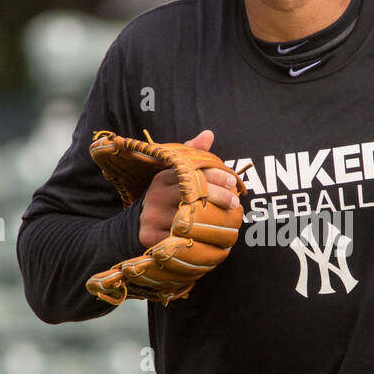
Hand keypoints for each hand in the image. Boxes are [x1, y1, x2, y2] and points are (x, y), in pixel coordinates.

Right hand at [138, 128, 239, 249]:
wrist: (137, 227)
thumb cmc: (165, 198)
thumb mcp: (174, 176)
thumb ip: (191, 156)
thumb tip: (208, 134)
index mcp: (162, 178)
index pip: (191, 173)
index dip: (215, 176)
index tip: (233, 181)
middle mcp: (155, 196)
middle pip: (191, 193)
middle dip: (218, 196)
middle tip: (235, 201)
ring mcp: (152, 217)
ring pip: (189, 218)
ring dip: (215, 219)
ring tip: (232, 220)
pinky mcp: (152, 237)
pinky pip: (182, 239)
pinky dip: (202, 239)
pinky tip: (217, 238)